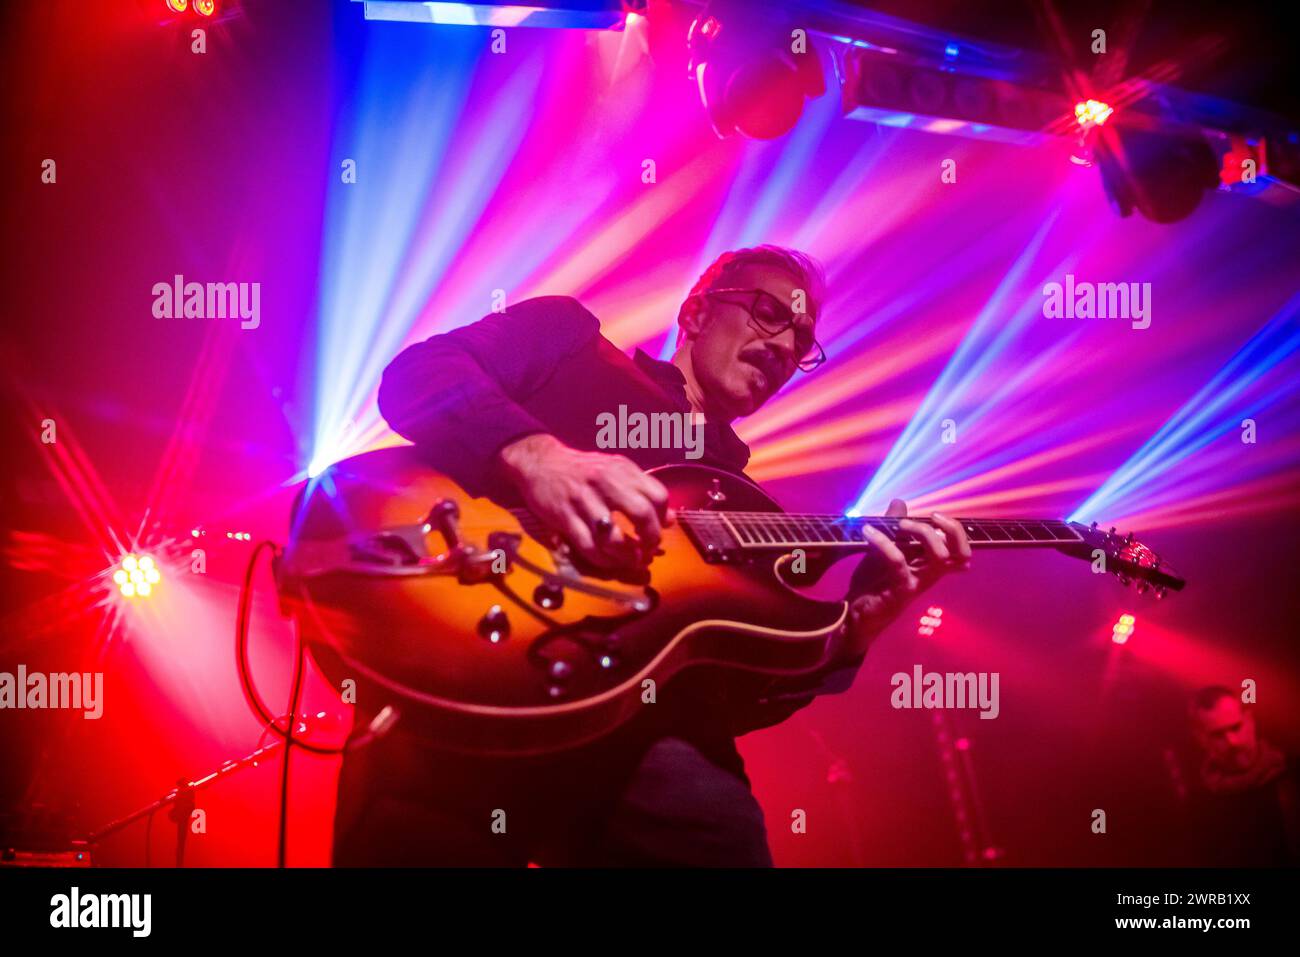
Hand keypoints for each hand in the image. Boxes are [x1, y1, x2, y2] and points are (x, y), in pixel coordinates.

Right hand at [497, 433, 672, 571]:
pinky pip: (588, 547)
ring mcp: (584, 501)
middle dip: (649, 539)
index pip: (657, 495)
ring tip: (630, 560)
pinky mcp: (564, 518)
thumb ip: (643, 491)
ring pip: (613, 538)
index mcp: (622, 470)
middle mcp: (605, 483)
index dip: (662, 517)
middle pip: (641, 514)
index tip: (658, 529)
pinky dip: (602, 560)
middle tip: (648, 549)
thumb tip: (671, 520)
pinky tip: (608, 560)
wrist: (540, 462)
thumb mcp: (616, 471)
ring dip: (626, 556)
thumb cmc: (583, 470)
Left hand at [842, 498, 970, 655]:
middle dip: (950, 529)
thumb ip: (894, 527)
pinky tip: (868, 532)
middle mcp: (930, 574)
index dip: (957, 531)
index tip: (936, 516)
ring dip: (922, 533)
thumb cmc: (874, 582)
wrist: (856, 614)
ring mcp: (917, 582)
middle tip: (930, 517)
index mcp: (930, 564)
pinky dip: (884, 542)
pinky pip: (899, 562)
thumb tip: (900, 501)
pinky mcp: (900, 590)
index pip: (961, 550)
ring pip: (939, 557)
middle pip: (961, 553)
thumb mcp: (884, 550)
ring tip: (899, 524)